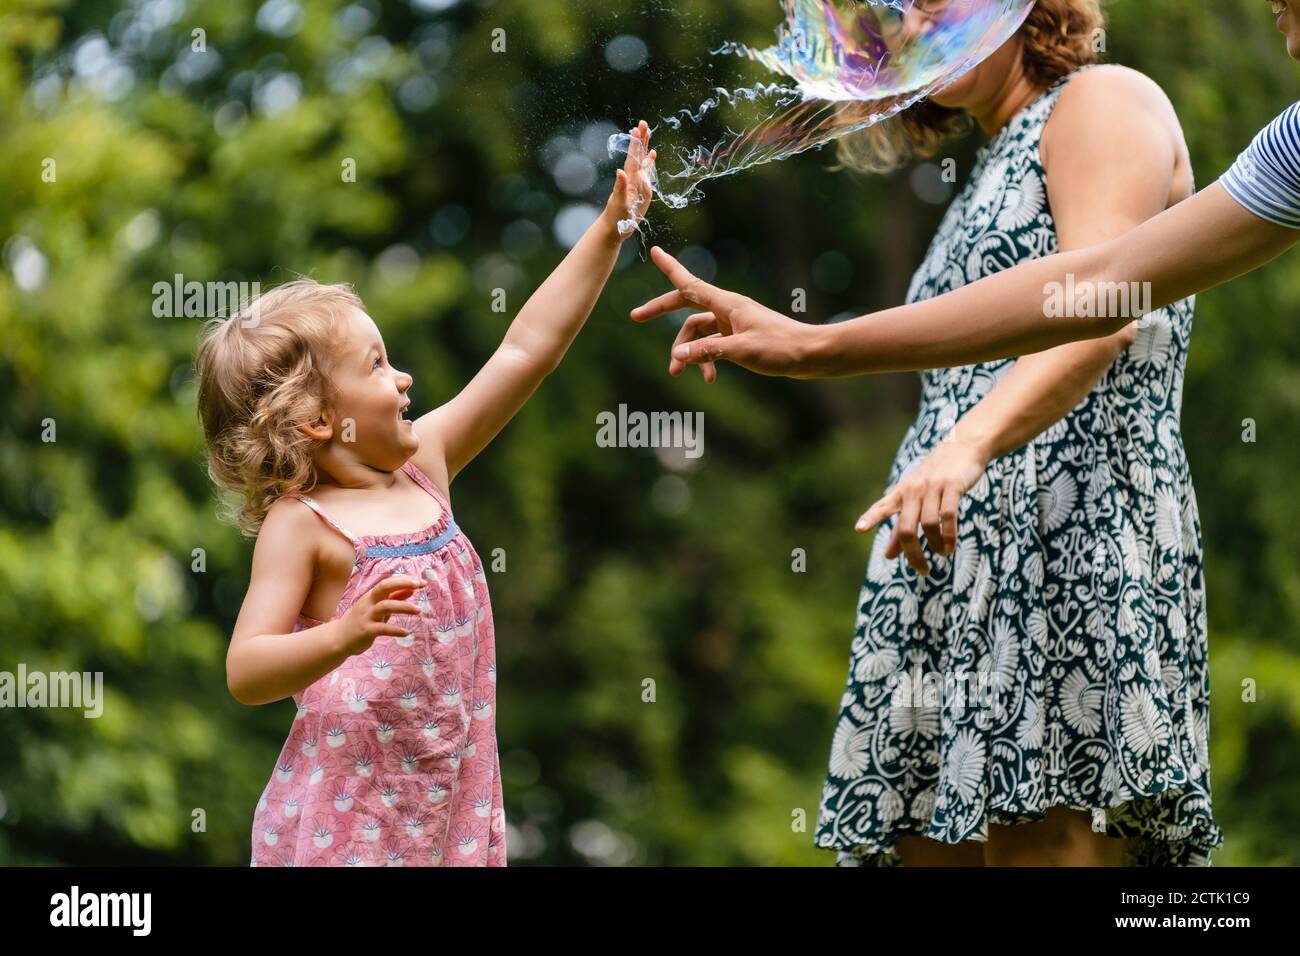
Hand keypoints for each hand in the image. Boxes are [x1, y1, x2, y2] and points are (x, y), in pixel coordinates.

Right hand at [337, 575, 424, 655]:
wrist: (340, 638)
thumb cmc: (362, 620)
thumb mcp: (378, 607)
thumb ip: (394, 599)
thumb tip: (412, 590)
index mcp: (372, 595)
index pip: (388, 582)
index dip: (404, 580)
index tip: (422, 582)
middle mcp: (369, 602)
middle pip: (384, 587)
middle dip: (402, 583)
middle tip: (419, 586)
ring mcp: (367, 616)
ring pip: (386, 606)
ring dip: (404, 607)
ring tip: (418, 610)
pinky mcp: (366, 630)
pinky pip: (382, 628)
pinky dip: (395, 630)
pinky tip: (406, 633)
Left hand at [602, 120, 655, 238]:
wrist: (614, 227)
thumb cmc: (616, 218)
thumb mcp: (619, 203)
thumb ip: (620, 187)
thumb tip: (620, 171)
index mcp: (629, 180)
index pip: (633, 158)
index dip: (635, 144)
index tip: (636, 129)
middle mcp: (632, 178)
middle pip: (637, 155)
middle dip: (641, 139)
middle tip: (643, 123)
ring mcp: (637, 182)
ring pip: (642, 160)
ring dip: (645, 147)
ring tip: (647, 132)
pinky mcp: (641, 189)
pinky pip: (646, 172)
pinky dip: (649, 162)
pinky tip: (652, 155)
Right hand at [629, 246, 821, 381]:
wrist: (811, 354)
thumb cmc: (781, 348)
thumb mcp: (742, 351)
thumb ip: (708, 352)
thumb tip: (678, 356)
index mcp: (728, 304)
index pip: (691, 284)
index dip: (670, 268)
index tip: (655, 252)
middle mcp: (728, 310)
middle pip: (686, 306)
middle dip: (662, 312)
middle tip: (636, 316)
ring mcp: (733, 324)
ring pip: (698, 332)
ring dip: (687, 352)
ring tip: (679, 374)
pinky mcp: (739, 338)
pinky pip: (712, 345)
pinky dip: (706, 359)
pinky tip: (710, 378)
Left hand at [854, 430, 990, 575]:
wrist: (963, 446)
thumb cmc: (936, 477)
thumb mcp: (916, 498)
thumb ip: (900, 528)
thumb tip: (888, 556)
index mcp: (901, 492)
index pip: (882, 506)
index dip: (870, 517)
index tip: (858, 529)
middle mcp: (913, 490)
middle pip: (906, 528)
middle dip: (913, 554)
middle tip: (922, 570)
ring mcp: (932, 487)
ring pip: (928, 525)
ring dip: (936, 545)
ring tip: (942, 553)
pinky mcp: (952, 486)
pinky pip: (948, 516)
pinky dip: (949, 536)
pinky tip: (950, 546)